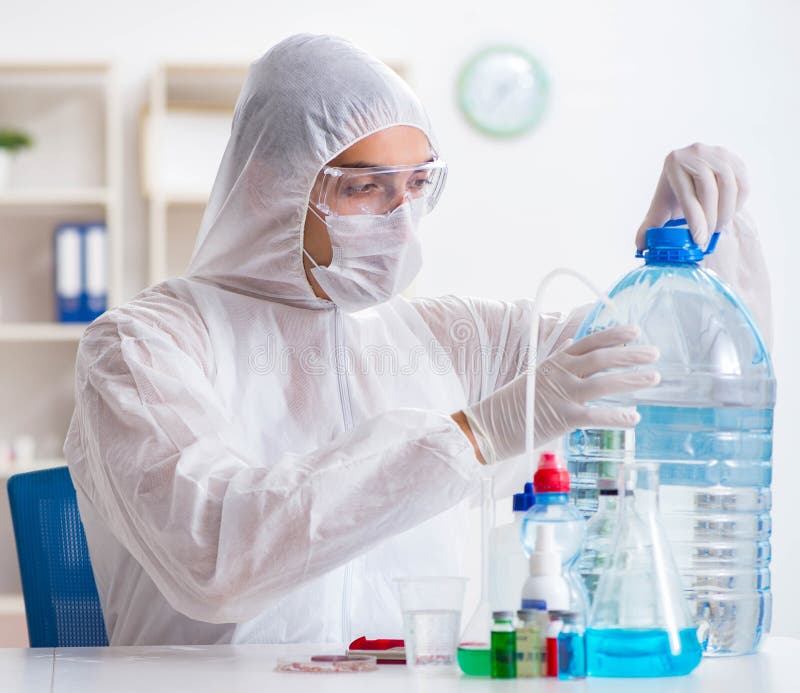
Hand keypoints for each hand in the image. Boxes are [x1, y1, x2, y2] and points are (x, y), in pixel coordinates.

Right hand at [460, 325, 659, 463]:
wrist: (487, 426)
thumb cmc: (511, 404)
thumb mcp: (534, 377)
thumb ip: (556, 362)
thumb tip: (571, 345)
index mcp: (553, 362)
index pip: (588, 342)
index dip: (612, 335)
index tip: (635, 330)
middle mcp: (559, 374)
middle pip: (600, 359)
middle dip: (629, 353)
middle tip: (654, 352)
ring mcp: (560, 395)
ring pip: (602, 383)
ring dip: (630, 378)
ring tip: (654, 377)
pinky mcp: (560, 419)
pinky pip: (594, 416)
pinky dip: (615, 417)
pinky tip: (634, 418)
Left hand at [636, 143, 749, 250]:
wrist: (694, 173)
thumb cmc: (676, 192)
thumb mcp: (661, 205)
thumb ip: (650, 225)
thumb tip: (641, 246)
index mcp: (674, 163)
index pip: (687, 195)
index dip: (695, 220)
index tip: (698, 241)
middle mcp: (696, 152)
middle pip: (708, 191)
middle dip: (709, 220)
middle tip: (706, 239)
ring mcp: (719, 153)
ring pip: (728, 188)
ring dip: (725, 214)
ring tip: (716, 228)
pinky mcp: (737, 160)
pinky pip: (743, 186)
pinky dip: (737, 205)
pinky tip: (726, 214)